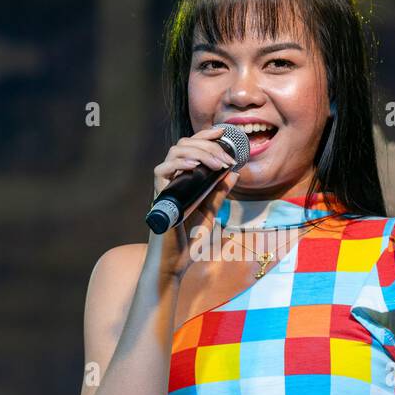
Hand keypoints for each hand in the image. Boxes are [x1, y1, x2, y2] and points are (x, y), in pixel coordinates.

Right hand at [149, 126, 241, 278]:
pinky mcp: (159, 195)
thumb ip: (219, 191)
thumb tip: (235, 172)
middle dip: (208, 144)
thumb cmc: (189, 239)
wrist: (176, 261)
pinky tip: (196, 167)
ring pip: (175, 152)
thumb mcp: (211, 211)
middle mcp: (173, 178)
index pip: (192, 147)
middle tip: (227, 156)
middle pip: (184, 144)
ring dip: (200, 152)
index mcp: (184, 178)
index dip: (206, 136)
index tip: (224, 133)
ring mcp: (165, 185)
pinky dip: (179, 164)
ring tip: (218, 163)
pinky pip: (162, 170)